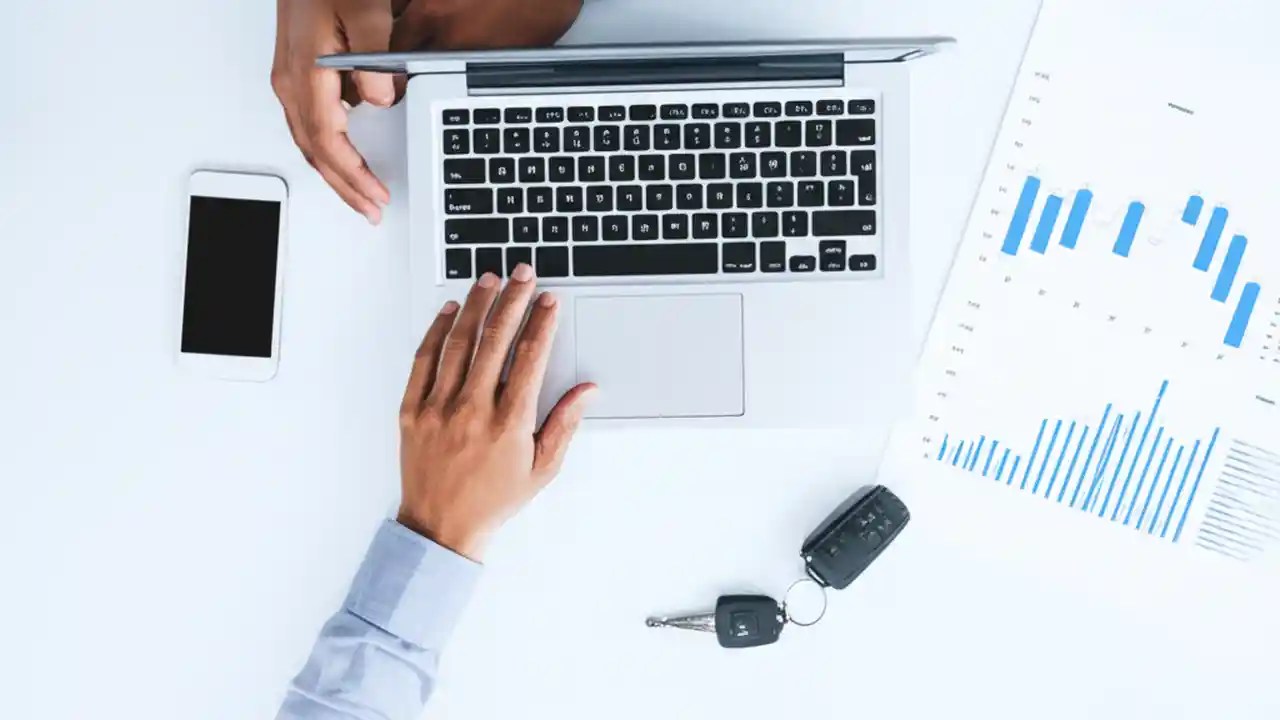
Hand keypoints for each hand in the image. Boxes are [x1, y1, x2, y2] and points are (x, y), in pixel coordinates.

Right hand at [272, 0, 402, 223]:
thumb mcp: (363, 8)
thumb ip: (373, 57)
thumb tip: (380, 99)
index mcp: (306, 72)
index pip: (329, 142)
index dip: (353, 175)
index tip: (375, 195)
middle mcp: (291, 80)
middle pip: (315, 152)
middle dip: (344, 188)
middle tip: (370, 211)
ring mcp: (290, 78)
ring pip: (309, 142)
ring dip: (334, 174)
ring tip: (360, 196)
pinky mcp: (296, 72)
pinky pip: (309, 125)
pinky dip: (328, 151)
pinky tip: (346, 159)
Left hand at [396, 265, 595, 559]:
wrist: (441, 527)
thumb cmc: (493, 499)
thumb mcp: (542, 468)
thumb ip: (565, 424)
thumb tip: (587, 390)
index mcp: (509, 424)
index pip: (530, 358)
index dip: (542, 323)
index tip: (548, 301)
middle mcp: (473, 410)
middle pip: (495, 340)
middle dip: (513, 300)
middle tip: (523, 274)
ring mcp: (439, 408)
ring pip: (459, 343)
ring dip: (476, 306)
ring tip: (489, 280)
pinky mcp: (412, 410)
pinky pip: (423, 360)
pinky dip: (437, 331)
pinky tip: (449, 311)